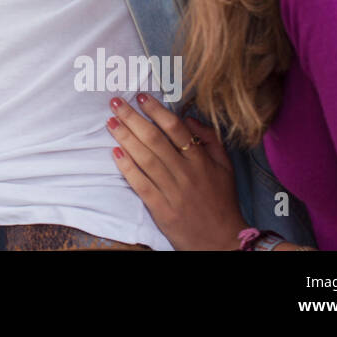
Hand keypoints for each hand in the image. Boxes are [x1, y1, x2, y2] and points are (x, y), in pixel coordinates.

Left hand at [106, 93, 244, 249]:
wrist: (221, 240)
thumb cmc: (222, 200)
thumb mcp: (225, 166)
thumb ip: (210, 139)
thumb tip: (189, 117)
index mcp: (201, 160)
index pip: (175, 129)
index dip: (156, 110)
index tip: (140, 96)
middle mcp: (186, 172)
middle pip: (155, 140)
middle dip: (133, 118)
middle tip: (115, 103)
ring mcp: (172, 191)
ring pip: (145, 159)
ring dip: (126, 138)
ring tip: (111, 122)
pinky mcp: (161, 209)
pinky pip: (141, 184)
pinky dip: (127, 168)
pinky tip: (115, 153)